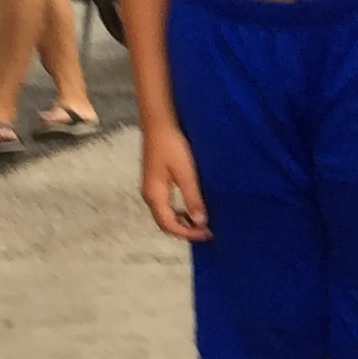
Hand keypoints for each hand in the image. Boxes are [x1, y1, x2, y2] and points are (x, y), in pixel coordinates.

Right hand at [140, 122, 209, 240]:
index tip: (207, 234)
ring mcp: (152, 188)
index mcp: (154, 195)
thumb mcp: (186, 174)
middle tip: (207, 232)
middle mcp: (150, 195)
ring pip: (165, 214)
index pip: (168, 225)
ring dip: (182, 221)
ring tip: (202, 222)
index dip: (187, 233)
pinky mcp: (157, 181)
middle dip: (185, 230)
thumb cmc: (172, 146)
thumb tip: (199, 222)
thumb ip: (192, 198)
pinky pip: (167, 204)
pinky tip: (192, 207)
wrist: (159, 124)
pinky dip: (179, 211)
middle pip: (165, 222)